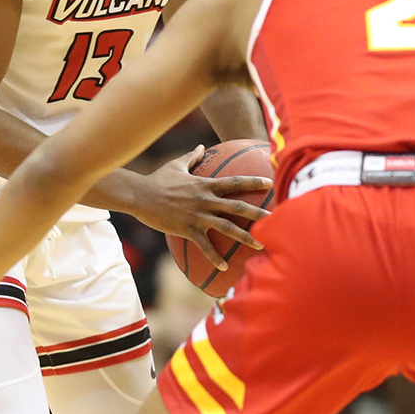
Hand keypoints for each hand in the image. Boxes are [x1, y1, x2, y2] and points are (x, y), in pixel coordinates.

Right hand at [128, 148, 271, 272]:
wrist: (139, 195)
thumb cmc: (157, 179)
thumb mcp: (176, 165)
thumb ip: (192, 157)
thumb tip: (202, 147)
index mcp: (205, 184)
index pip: (234, 182)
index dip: (252, 182)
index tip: (269, 182)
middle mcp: (205, 200)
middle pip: (237, 206)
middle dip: (257, 212)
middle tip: (275, 218)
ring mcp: (197, 216)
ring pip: (226, 227)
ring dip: (245, 237)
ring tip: (260, 245)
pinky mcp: (187, 229)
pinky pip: (204, 246)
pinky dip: (215, 257)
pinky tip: (225, 267)